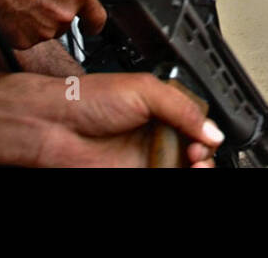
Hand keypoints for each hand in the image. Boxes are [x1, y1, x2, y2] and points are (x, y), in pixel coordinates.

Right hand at [0, 0, 105, 51]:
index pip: (97, 17)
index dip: (93, 21)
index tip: (91, 25)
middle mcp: (62, 16)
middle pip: (65, 21)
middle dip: (54, 12)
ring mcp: (42, 32)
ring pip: (44, 30)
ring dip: (36, 20)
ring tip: (19, 0)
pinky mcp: (21, 42)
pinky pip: (25, 37)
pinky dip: (19, 28)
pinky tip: (10, 9)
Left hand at [0, 69, 224, 167]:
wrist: (56, 127)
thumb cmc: (88, 99)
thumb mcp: (144, 90)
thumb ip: (181, 106)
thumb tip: (212, 129)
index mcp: (162, 107)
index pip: (198, 122)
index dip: (207, 131)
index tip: (205, 138)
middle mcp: (156, 132)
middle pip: (196, 148)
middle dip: (204, 152)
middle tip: (197, 154)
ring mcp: (147, 156)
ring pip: (184, 167)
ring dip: (197, 168)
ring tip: (193, 166)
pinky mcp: (136, 174)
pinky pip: (166, 177)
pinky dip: (179, 176)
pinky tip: (182, 171)